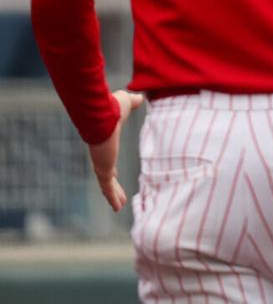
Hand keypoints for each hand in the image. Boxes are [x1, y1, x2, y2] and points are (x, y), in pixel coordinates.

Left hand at [88, 90, 144, 211]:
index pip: (107, 161)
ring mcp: (100, 164)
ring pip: (107, 186)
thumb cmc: (112, 108)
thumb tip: (140, 97)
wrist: (102, 115)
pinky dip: (112, 198)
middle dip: (113, 187)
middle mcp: (101, 157)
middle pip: (107, 177)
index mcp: (105, 145)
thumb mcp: (126, 105)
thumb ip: (133, 103)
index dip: (110, 169)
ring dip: (114, 196)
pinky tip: (118, 207)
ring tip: (119, 207)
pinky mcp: (102, 170)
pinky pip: (108, 188)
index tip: (114, 175)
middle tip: (118, 197)